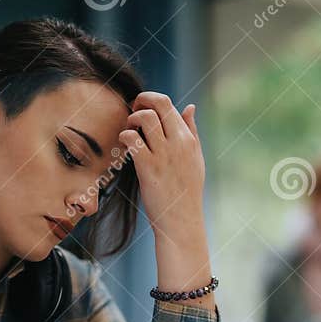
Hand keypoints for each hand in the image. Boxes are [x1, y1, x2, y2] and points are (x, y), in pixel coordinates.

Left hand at [120, 92, 204, 240]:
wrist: (181, 221)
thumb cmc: (186, 191)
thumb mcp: (196, 158)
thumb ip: (192, 131)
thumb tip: (190, 107)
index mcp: (188, 139)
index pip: (168, 104)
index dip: (150, 101)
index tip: (140, 110)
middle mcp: (178, 142)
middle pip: (158, 103)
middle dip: (140, 101)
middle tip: (131, 114)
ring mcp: (163, 154)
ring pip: (145, 117)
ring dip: (131, 119)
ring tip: (129, 131)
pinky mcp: (149, 168)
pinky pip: (132, 139)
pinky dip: (124, 137)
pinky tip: (124, 147)